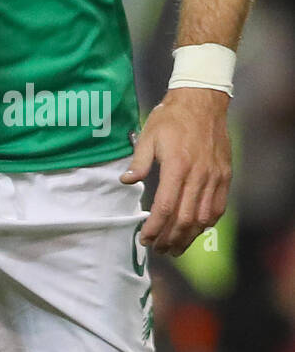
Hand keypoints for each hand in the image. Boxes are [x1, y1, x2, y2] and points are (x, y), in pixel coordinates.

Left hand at [121, 87, 232, 255]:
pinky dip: (207, 223)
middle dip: (170, 239)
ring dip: (189, 236)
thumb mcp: (148, 135)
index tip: (144, 239)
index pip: (165, 207)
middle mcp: (198, 175)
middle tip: (158, 249)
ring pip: (203, 217)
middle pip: (185, 219)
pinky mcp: (225, 176)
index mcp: (177, 166)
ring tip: (175, 247)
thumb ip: (139, 161)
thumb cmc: (171, 117)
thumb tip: (126, 181)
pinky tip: (196, 230)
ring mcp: (215, 177)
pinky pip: (218, 207)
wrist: (202, 101)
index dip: (155, 228)